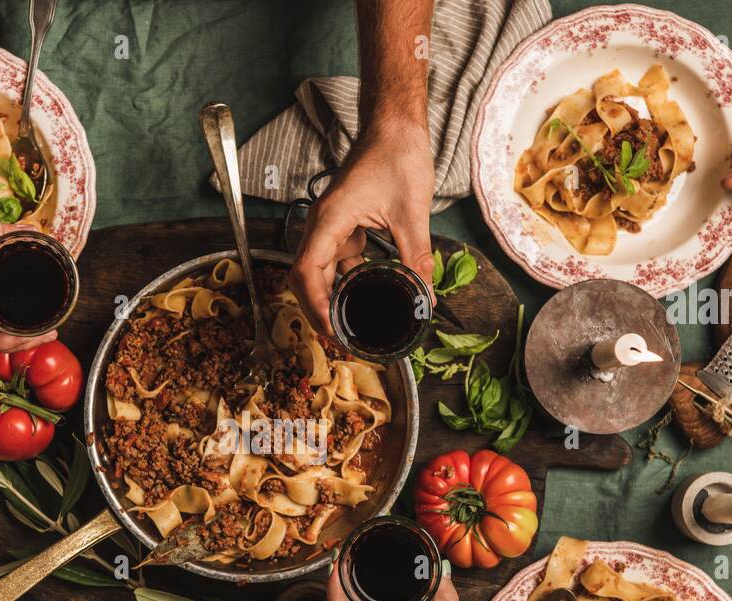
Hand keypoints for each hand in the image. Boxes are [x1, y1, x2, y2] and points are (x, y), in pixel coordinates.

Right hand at [290, 123, 434, 329]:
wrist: (395, 128)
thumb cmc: (397, 157)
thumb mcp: (412, 213)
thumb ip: (417, 259)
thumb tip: (424, 299)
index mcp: (330, 219)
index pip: (307, 272)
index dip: (315, 305)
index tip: (333, 330)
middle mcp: (323, 226)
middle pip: (306, 280)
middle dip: (318, 313)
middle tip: (341, 341)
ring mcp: (332, 228)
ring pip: (320, 275)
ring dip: (331, 302)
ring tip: (352, 329)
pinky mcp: (345, 229)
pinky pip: (339, 264)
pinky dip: (348, 286)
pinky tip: (367, 301)